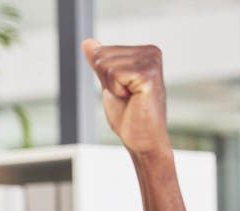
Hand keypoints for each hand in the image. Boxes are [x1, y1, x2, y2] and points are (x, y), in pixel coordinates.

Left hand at [81, 39, 169, 155]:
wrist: (143, 139)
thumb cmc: (129, 115)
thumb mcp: (109, 84)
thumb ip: (100, 63)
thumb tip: (87, 42)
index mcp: (144, 51)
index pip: (102, 51)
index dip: (104, 77)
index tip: (123, 90)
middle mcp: (151, 52)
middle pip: (101, 56)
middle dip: (106, 81)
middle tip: (126, 96)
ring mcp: (151, 61)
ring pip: (105, 65)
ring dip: (112, 87)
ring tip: (131, 98)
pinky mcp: (148, 74)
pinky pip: (113, 74)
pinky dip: (116, 91)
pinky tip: (133, 99)